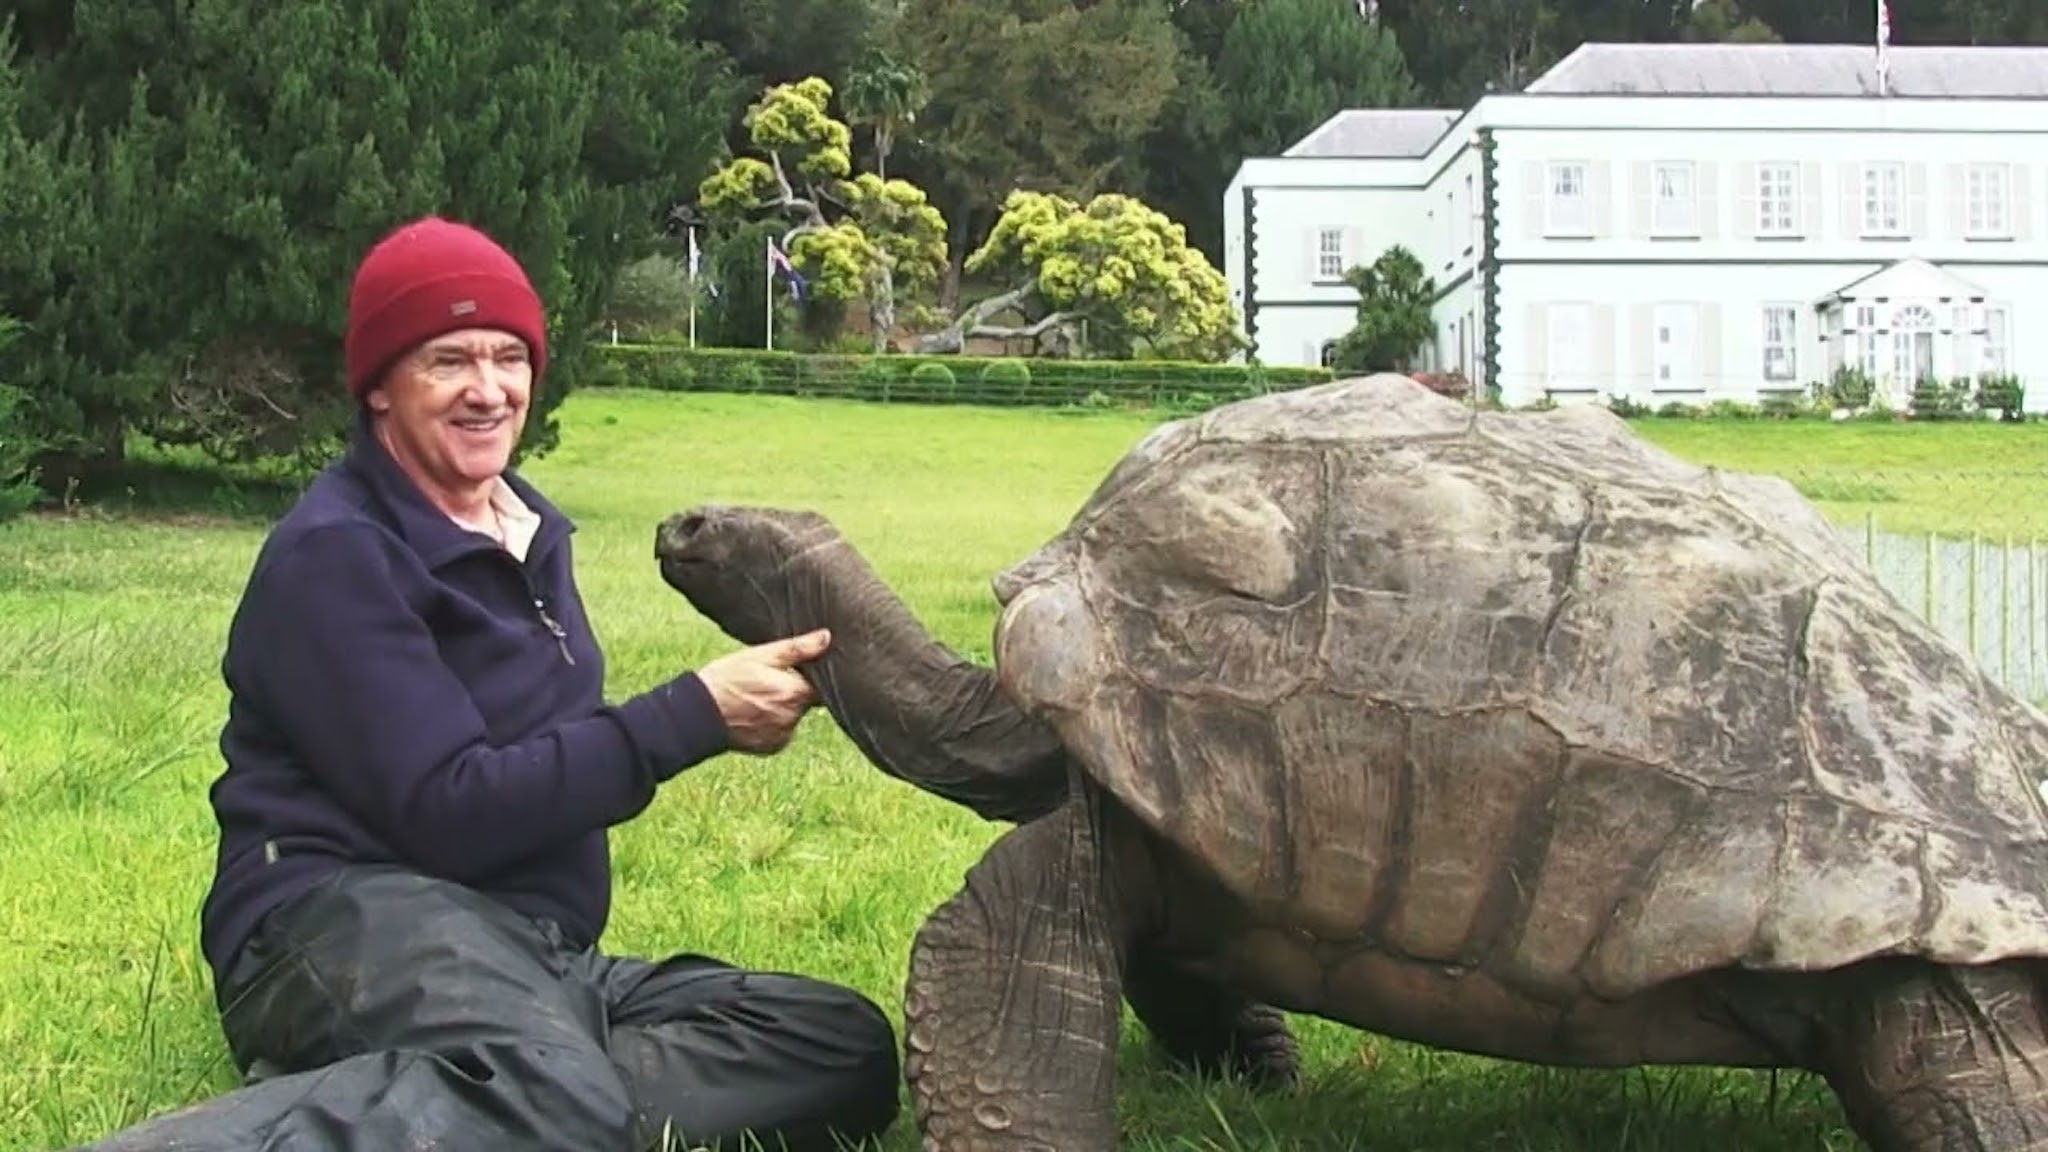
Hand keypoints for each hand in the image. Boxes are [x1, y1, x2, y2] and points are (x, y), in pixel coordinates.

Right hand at [697, 628, 830, 753]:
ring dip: (784, 707)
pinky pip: (783, 731)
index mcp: (793, 694)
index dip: (815, 676)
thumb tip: (826, 638)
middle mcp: (792, 718)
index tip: (800, 670)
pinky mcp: (773, 747)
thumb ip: (797, 648)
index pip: (823, 686)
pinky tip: (754, 712)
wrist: (698, 715)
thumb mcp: (760, 655)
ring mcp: (783, 736)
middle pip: (808, 701)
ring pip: (794, 716)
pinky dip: (774, 722)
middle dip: (795, 690)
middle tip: (770, 681)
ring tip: (758, 697)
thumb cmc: (726, 679)